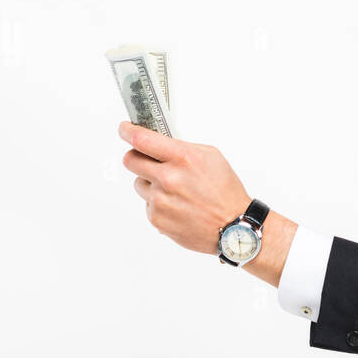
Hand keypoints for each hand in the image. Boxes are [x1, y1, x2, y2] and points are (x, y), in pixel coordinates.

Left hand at [118, 121, 250, 253]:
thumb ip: (182, 147)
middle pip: (130, 160)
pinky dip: (159, 204)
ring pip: (139, 183)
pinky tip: (177, 206)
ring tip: (174, 191)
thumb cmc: (225, 191)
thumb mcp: (211, 157)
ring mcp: (160, 200)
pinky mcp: (156, 219)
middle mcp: (168, 178)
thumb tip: (159, 142)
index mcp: (183, 158)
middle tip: (147, 161)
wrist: (233, 227)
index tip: (124, 129)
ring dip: (151, 184)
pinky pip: (147, 204)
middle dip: (136, 157)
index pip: (141, 139)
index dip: (128, 131)